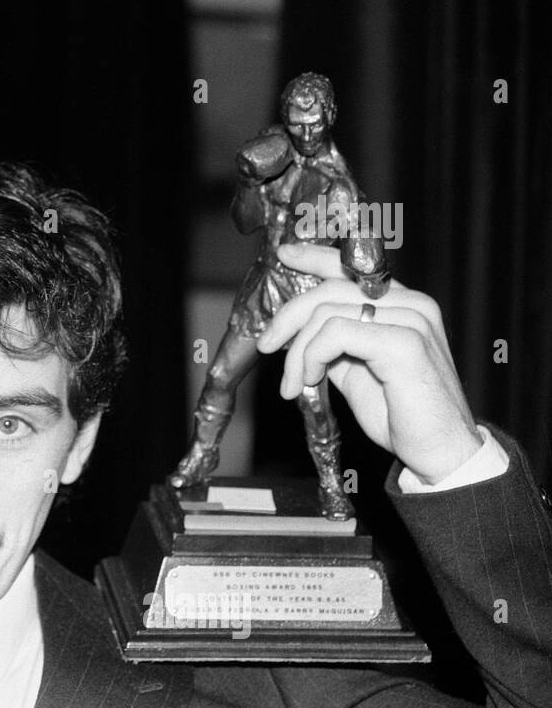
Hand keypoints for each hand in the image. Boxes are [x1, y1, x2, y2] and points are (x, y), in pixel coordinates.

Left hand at [256, 244, 482, 483]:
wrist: (440, 452)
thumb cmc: (402, 416)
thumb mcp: (357, 371)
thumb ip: (335, 345)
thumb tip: (299, 333)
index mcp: (403, 305)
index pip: (353, 268)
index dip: (314, 257)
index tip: (284, 255)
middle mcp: (411, 304)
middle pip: (329, 288)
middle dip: (287, 318)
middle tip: (267, 346)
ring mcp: (411, 319)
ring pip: (326, 312)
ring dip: (298, 351)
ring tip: (295, 383)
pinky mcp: (404, 342)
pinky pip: (336, 333)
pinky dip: (311, 357)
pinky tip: (310, 381)